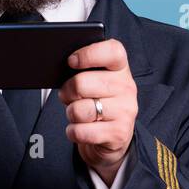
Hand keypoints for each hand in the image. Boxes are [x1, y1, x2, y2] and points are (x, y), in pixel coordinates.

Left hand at [58, 39, 136, 184]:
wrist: (111, 136)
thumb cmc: (97, 101)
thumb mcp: (94, 80)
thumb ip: (83, 70)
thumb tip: (61, 67)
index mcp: (120, 69)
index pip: (112, 52)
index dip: (88, 54)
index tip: (71, 61)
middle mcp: (127, 88)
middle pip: (81, 83)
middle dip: (67, 92)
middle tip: (70, 96)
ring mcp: (125, 111)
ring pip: (79, 110)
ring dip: (71, 114)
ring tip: (78, 114)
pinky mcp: (118, 133)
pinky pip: (81, 131)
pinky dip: (73, 132)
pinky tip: (81, 129)